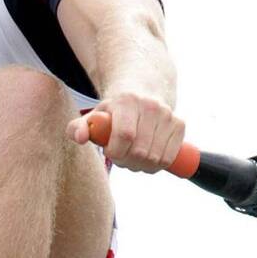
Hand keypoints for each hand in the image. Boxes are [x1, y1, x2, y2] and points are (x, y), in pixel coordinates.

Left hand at [66, 93, 184, 172]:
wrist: (141, 91)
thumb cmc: (112, 112)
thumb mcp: (93, 116)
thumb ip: (77, 128)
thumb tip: (81, 137)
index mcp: (126, 101)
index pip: (125, 135)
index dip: (115, 152)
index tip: (109, 153)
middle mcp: (151, 106)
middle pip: (140, 151)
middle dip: (126, 161)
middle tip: (120, 157)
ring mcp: (167, 115)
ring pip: (155, 158)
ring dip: (141, 166)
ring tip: (132, 156)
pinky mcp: (179, 125)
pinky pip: (168, 158)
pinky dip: (156, 165)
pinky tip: (147, 157)